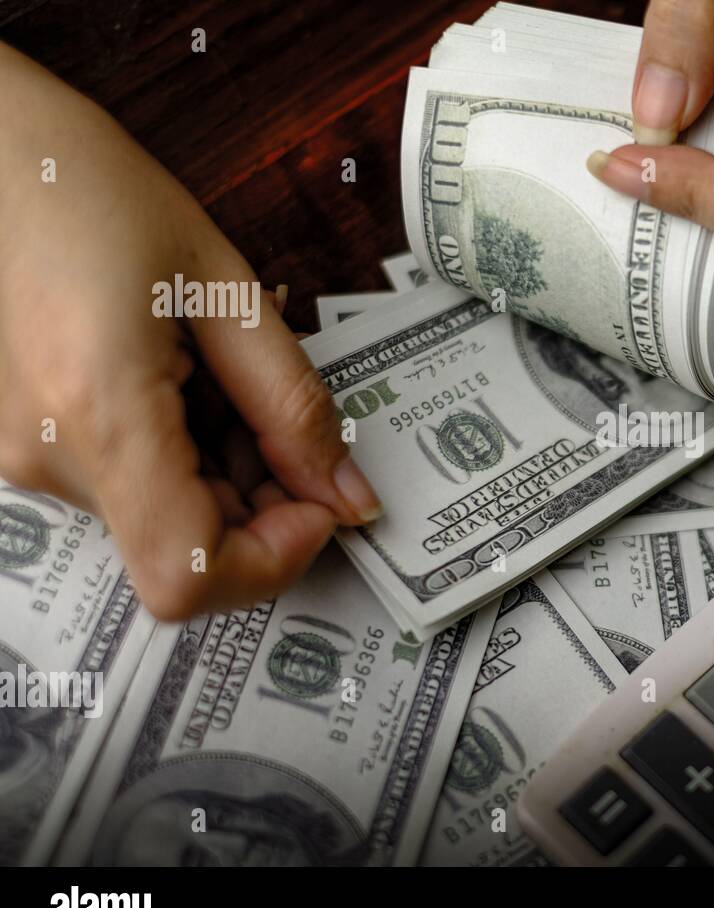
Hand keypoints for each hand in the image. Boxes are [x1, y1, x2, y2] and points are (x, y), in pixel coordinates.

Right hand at [0, 44, 381, 619]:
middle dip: (265, 507)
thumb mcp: (223, 287)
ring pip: (161, 522)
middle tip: (288, 422)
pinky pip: (128, 486)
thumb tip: (346, 494)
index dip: (273, 561)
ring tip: (224, 378)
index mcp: (98, 418)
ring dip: (225, 476)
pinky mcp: (25, 444)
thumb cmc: (90, 189)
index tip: (320, 500)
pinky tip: (186, 382)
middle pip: (184, 552)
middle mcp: (47, 458)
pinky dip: (182, 457)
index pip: (189, 577)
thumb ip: (292, 404)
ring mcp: (26, 457)